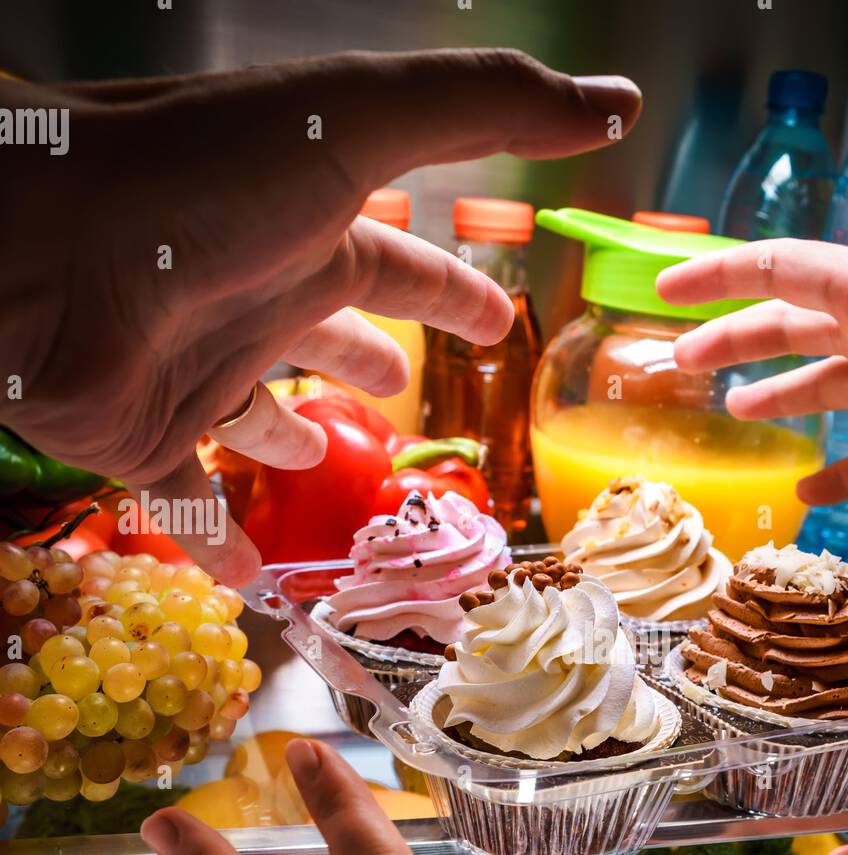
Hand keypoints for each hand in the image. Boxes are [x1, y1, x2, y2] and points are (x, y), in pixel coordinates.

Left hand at [0, 52, 640, 582]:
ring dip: (294, 441)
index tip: (497, 324)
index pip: (403, 269)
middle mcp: (259, 300)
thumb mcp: (365, 126)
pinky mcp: (145, 437)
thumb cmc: (207, 181)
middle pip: (328, 338)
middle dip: (371, 362)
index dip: (452, 296)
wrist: (46, 247)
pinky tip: (253, 575)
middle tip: (408, 394)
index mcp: (314, 235)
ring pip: (260, 417)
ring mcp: (199, 371)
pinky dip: (223, 537)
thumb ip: (486, 109)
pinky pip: (193, 500)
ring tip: (329, 466)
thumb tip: (613, 108)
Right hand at [659, 124, 847, 508]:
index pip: (784, 272)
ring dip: (779, 394)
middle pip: (793, 327)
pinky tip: (805, 491)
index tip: (667, 289)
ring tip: (731, 408)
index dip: (723, 276)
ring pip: (825, 387)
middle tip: (680, 359)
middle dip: (734, 337)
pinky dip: (836, 472)